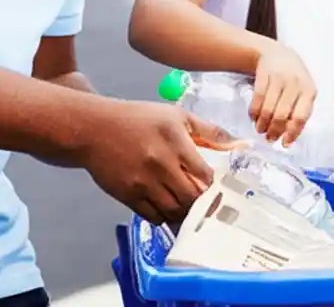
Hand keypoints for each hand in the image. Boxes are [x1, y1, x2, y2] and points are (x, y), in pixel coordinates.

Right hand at [77, 101, 229, 225]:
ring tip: (187, 204)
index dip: (215, 185)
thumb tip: (239, 145)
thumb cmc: (139, 119)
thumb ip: (209, 131)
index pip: (205, 175)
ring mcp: (143, 182)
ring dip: (185, 211)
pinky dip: (165, 216)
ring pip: (174, 211)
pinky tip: (167, 206)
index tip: (218, 187)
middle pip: (192, 197)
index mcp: (176, 142)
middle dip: (202, 202)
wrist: (94, 129)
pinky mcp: (128, 195)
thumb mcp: (177, 116)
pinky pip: (154, 217)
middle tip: (206, 201)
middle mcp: (161, 164)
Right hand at [249, 44, 316, 145]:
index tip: (284, 144)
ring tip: (260, 130)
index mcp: (309, 91)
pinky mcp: (264, 75)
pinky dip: (253, 112)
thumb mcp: (303, 92)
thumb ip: (299, 111)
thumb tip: (289, 137)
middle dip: (274, 131)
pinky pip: (257, 99)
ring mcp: (279, 78)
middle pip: (281, 115)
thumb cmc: (294, 79)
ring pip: (268, 109)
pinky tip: (254, 118)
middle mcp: (295, 84)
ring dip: (262, 124)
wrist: (277, 54)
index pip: (301, 116)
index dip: (292, 132)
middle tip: (269, 138)